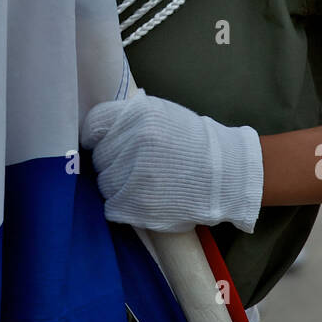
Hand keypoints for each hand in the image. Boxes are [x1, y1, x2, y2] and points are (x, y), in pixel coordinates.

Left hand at [81, 88, 263, 233]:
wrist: (227, 175)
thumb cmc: (194, 144)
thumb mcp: (164, 115)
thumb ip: (130, 118)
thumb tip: (97, 131)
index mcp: (139, 116)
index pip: (94, 125)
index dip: (95, 136)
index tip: (100, 143)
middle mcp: (135, 143)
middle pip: (100, 157)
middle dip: (111, 161)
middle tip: (131, 165)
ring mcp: (136, 176)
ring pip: (104, 182)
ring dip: (117, 184)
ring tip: (140, 183)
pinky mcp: (139, 205)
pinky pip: (111, 206)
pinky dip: (121, 205)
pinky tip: (138, 199)